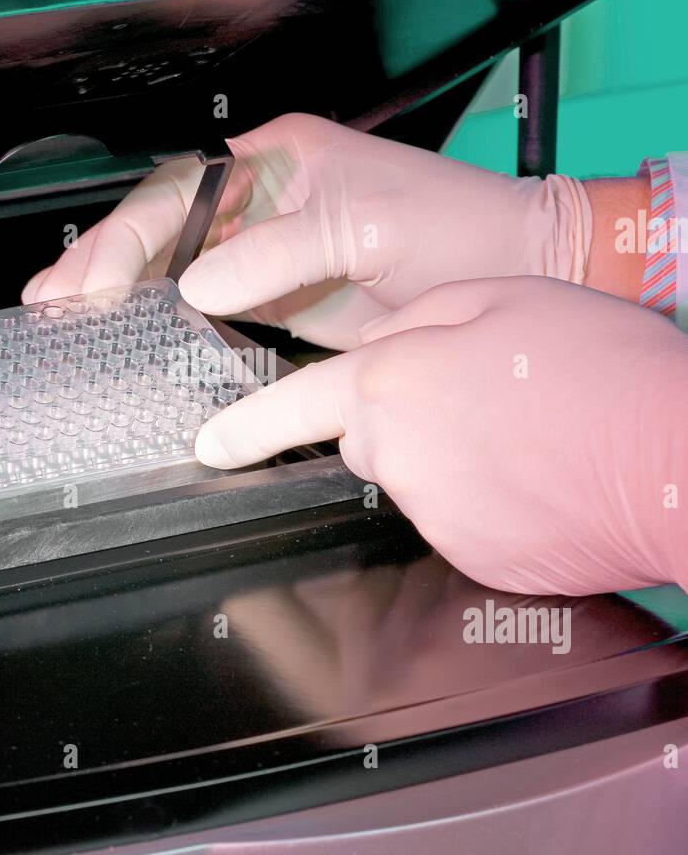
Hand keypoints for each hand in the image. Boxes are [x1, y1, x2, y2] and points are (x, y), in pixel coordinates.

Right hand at [23, 113, 591, 349]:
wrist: (510, 269)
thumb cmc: (454, 224)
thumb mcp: (365, 224)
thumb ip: (279, 253)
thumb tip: (198, 283)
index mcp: (275, 160)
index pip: (179, 192)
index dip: (128, 236)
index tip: (92, 280)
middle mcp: (262, 201)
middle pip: (164, 228)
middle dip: (103, 262)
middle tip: (49, 301)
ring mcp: (268, 253)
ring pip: (177, 269)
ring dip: (122, 293)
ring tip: (63, 318)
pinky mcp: (283, 300)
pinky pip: (210, 309)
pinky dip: (166, 325)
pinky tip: (132, 341)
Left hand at [193, 276, 687, 595]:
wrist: (671, 457)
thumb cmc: (600, 371)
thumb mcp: (500, 298)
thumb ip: (417, 319)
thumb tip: (378, 343)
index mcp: (394, 379)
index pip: (293, 405)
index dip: (245, 427)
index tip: (213, 445)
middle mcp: (399, 452)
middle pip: (367, 438)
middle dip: (403, 419)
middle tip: (476, 400)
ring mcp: (433, 512)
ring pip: (414, 478)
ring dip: (448, 457)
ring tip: (520, 432)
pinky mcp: (469, 555)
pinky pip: (454, 520)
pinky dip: (480, 500)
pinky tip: (531, 474)